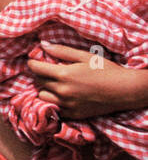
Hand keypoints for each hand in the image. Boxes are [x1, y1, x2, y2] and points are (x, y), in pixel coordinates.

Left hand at [30, 42, 147, 118]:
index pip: (35, 68)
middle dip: (41, 75)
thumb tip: (42, 45)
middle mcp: (63, 91)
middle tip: (49, 70)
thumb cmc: (106, 70)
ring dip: (46, 89)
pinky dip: (56, 102)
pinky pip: (56, 109)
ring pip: (43, 97)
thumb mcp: (84, 56)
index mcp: (64, 75)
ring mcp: (68, 105)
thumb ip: (61, 51)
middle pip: (39, 82)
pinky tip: (64, 96)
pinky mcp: (75, 114)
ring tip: (55, 84)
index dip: (33, 63)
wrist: (125, 90)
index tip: (36, 60)